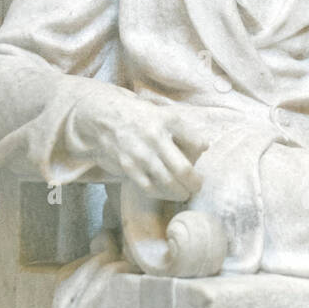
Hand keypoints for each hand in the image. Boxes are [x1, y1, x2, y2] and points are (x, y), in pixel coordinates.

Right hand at [68, 94, 209, 199]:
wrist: (104, 118)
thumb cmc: (139, 117)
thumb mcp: (162, 113)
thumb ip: (183, 129)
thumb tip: (204, 147)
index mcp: (168, 121)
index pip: (196, 142)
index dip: (201, 152)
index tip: (199, 156)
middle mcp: (155, 137)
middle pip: (184, 169)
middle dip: (195, 183)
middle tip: (197, 186)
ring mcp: (141, 154)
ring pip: (168, 183)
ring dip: (180, 192)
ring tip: (184, 193)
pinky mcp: (128, 167)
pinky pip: (149, 188)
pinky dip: (161, 193)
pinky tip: (165, 192)